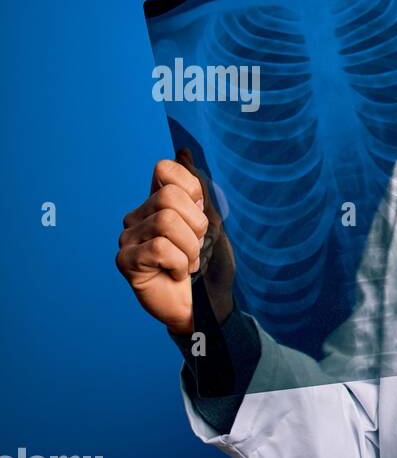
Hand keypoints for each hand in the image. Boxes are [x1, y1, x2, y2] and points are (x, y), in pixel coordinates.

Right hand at [116, 148, 235, 334]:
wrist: (205, 306)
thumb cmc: (208, 267)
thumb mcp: (211, 224)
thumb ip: (196, 190)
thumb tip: (183, 151)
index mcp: (157, 203)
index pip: (165, 169)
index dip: (191, 189)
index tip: (200, 215)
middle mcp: (138, 216)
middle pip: (168, 196)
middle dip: (196, 225)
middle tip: (196, 248)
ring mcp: (128, 238)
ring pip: (166, 222)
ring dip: (190, 248)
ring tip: (188, 263)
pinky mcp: (125, 261)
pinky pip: (160, 248)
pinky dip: (180, 263)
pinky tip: (176, 274)